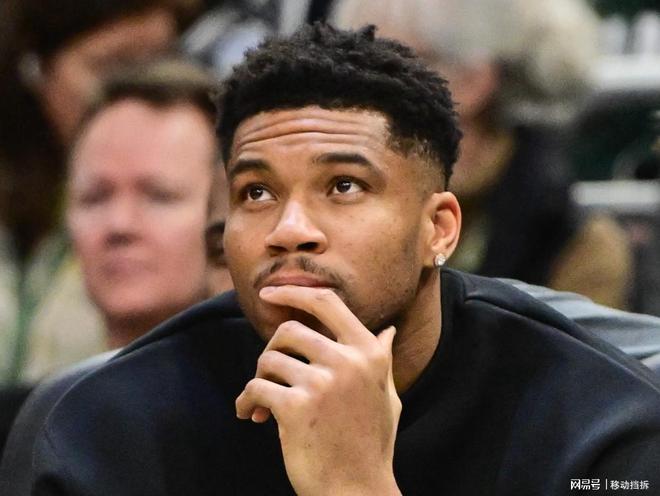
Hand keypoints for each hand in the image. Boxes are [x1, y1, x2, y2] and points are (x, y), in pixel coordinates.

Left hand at [235, 285, 401, 495]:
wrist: (356, 491)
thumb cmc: (371, 445)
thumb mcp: (387, 397)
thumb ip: (382, 360)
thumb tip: (388, 331)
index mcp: (368, 353)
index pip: (327, 302)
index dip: (294, 292)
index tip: (268, 293)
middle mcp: (347, 361)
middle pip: (290, 330)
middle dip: (273, 349)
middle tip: (270, 373)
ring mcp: (322, 383)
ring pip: (269, 359)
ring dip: (260, 379)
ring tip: (262, 402)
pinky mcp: (295, 407)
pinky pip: (256, 388)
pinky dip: (245, 400)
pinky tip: (249, 415)